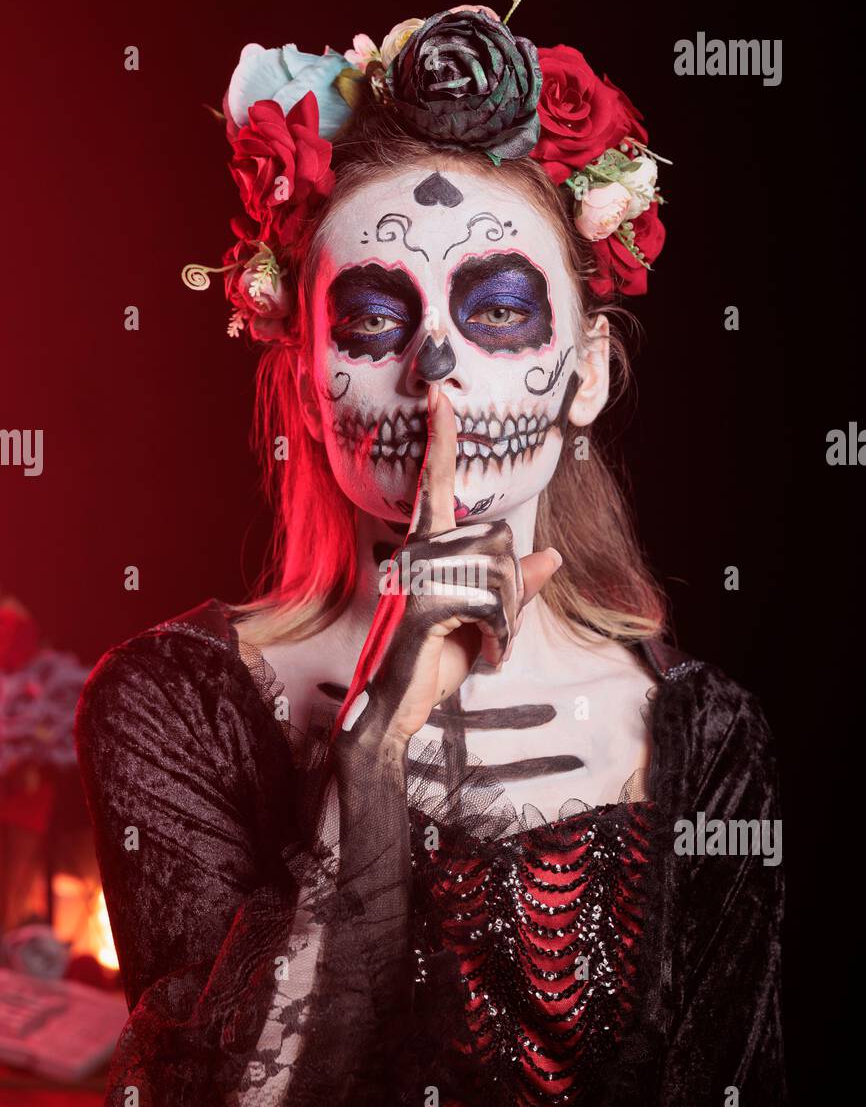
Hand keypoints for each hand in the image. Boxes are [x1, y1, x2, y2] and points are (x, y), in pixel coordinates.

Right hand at [334, 384, 561, 751]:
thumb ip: (513, 589)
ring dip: (508, 621)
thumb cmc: (430, 664)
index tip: (439, 396)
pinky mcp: (424, 605)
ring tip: (487, 646)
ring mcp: (418, 577)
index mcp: (428, 550)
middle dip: (512, 593)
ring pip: (502, 576)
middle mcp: (418, 554)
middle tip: (494, 632)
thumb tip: (553, 556)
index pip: (437, 485)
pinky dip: (502, 639)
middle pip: (501, 545)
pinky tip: (486, 657)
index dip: (441, 440)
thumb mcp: (485, 623)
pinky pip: (492, 605)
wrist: (393, 711)